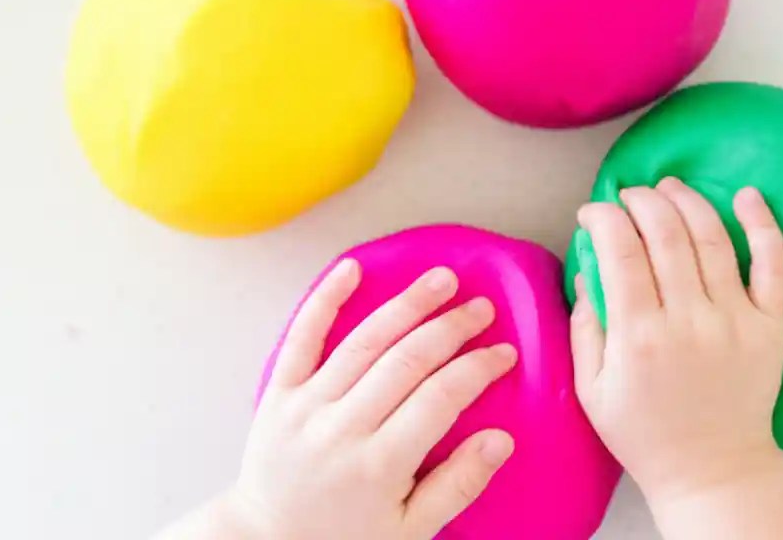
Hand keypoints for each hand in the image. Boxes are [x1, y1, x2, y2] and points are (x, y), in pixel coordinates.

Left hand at [161, 261, 518, 539]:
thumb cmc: (342, 537)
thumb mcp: (409, 532)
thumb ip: (456, 485)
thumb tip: (500, 441)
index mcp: (379, 465)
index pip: (441, 399)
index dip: (478, 369)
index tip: (504, 353)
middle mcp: (342, 428)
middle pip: (408, 360)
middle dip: (452, 328)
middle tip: (483, 309)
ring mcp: (307, 406)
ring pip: (365, 340)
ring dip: (408, 304)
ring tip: (441, 280)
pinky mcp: (279, 393)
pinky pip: (302, 337)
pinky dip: (326, 299)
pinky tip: (353, 270)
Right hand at [570, 179, 782, 503]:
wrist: (713, 470)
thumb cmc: (645, 433)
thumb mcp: (592, 388)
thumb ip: (585, 327)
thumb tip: (587, 269)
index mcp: (639, 337)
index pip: (620, 251)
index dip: (604, 217)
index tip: (593, 212)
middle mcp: (690, 321)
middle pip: (666, 233)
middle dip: (641, 200)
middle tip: (628, 195)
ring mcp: (736, 320)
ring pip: (712, 238)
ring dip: (687, 200)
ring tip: (668, 186)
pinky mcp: (771, 325)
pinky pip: (773, 266)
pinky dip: (762, 225)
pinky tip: (746, 195)